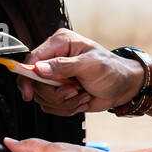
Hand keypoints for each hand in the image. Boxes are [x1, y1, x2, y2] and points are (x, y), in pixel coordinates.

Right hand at [14, 28, 144, 115]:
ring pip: (43, 98)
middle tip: (75, 89)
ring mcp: (56, 77)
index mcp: (60, 44)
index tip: (28, 92)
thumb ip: (63, 66)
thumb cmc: (112, 70)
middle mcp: (55, 59)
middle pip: (35, 83)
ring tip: (82, 93)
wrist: (124, 87)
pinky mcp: (59, 92)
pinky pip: (52, 107)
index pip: (32, 59)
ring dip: (65, 102)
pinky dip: (68, 108)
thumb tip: (39, 68)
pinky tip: (81, 99)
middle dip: (56, 93)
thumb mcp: (90, 65)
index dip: (27, 76)